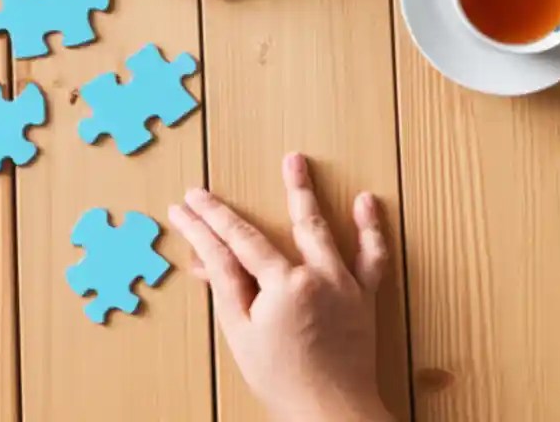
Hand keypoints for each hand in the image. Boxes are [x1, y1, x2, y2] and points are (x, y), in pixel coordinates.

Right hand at [168, 153, 391, 421]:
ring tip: (296, 162)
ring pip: (322, 229)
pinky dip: (371, 229)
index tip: (186, 204)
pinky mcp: (364, 297)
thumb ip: (228, 286)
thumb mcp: (241, 333)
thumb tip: (203, 254)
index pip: (235, 242)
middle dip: (236, 207)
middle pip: (270, 228)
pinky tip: (366, 202)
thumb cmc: (282, 380)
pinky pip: (373, 258)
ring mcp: (343, 283)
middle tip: (213, 186)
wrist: (333, 413)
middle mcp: (315, 275)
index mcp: (282, 284)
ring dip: (306, 193)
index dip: (206, 221)